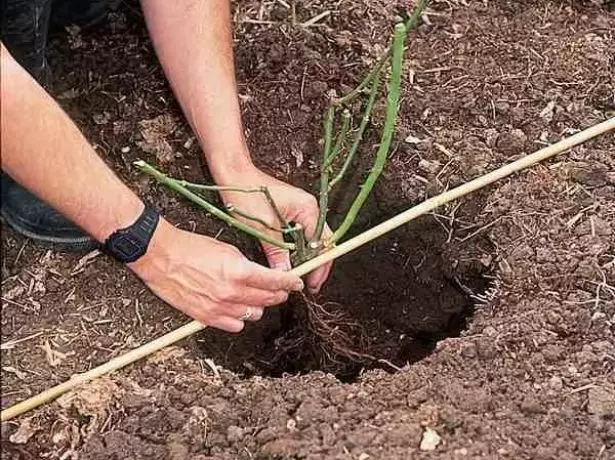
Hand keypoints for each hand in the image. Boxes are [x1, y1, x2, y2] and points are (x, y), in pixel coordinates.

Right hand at [129, 219, 303, 331]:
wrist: (161, 255)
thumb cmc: (190, 247)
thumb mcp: (227, 249)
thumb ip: (247, 266)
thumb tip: (263, 275)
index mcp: (239, 271)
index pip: (276, 281)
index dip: (290, 282)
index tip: (296, 282)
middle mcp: (232, 292)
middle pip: (268, 299)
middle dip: (279, 293)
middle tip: (280, 289)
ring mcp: (219, 307)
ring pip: (254, 314)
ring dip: (259, 306)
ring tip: (256, 297)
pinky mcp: (205, 317)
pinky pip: (235, 325)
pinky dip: (240, 318)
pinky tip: (238, 308)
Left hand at [215, 164, 332, 293]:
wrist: (233, 174)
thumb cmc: (247, 194)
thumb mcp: (264, 229)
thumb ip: (278, 253)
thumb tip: (286, 273)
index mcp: (308, 209)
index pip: (323, 243)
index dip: (320, 265)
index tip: (313, 282)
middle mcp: (308, 207)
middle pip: (321, 242)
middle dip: (316, 263)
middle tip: (309, 283)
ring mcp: (300, 208)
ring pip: (310, 239)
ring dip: (306, 257)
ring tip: (299, 275)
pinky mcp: (289, 211)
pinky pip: (300, 234)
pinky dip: (297, 248)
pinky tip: (291, 260)